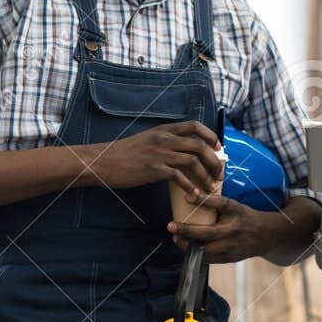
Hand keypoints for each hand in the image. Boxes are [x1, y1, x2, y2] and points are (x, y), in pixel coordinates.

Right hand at [91, 120, 222, 198]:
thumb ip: (165, 142)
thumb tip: (183, 152)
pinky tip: (194, 195)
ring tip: (210, 188)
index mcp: (164, 130)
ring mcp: (159, 153)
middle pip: (199, 145)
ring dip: (205, 175)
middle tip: (219, 174)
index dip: (211, 136)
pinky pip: (179, 177)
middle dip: (214, 161)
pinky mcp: (153, 169)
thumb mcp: (147, 140)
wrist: (101, 161)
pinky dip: (190, 187)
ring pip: (193, 160)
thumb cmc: (124, 153)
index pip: (195, 126)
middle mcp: (164, 138)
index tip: (218, 148)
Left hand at [167, 195, 289, 262]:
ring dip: (188, 245)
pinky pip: (209, 259)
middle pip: (208, 232)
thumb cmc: (244, 218)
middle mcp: (233, 230)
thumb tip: (189, 197)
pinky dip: (196, 254)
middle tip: (170, 226)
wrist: (265, 236)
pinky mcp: (229, 258)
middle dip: (187, 230)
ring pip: (206, 249)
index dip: (203, 199)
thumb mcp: (234, 207)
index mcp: (236, 212)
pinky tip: (187, 248)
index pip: (220, 203)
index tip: (187, 196)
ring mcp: (231, 246)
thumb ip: (215, 204)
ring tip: (176, 239)